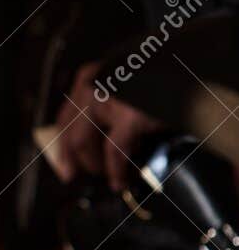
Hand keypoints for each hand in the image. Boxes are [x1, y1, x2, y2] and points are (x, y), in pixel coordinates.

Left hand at [54, 60, 158, 191]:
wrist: (188, 68)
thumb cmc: (157, 81)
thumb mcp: (121, 88)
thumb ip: (103, 107)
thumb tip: (90, 143)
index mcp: (89, 78)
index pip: (64, 119)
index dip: (63, 148)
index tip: (65, 168)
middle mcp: (93, 86)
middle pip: (70, 134)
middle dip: (79, 162)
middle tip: (90, 176)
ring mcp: (108, 99)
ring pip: (84, 144)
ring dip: (96, 165)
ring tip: (110, 175)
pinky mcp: (129, 116)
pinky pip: (114, 152)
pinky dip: (115, 171)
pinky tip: (119, 181)